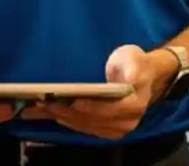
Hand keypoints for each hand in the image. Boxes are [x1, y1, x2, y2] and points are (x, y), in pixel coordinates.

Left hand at [34, 45, 175, 139]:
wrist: (147, 78)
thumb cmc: (138, 65)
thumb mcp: (137, 59)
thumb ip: (131, 69)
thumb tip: (124, 79)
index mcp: (134, 104)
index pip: (109, 109)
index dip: (91, 107)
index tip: (72, 101)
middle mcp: (126, 121)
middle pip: (92, 120)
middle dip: (67, 112)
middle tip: (45, 102)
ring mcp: (116, 128)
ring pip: (85, 126)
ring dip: (62, 117)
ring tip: (41, 107)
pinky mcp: (106, 130)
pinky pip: (84, 128)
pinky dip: (67, 121)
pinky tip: (50, 114)